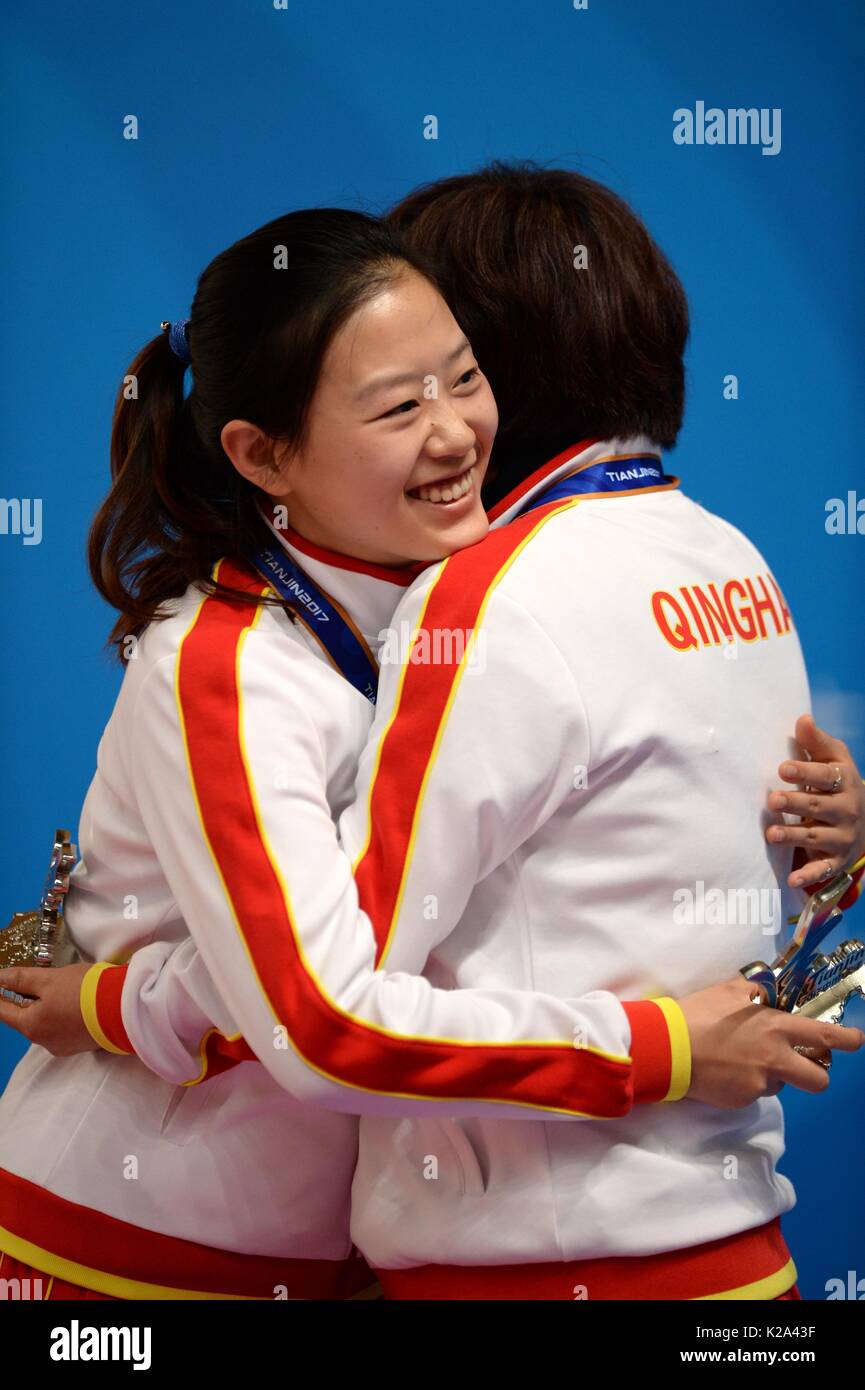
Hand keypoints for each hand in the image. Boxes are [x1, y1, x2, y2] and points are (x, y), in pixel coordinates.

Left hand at [0, 965, 99, 1055]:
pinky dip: (65, 1015)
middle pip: (27, 1018)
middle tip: (35, 981)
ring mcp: (65, 1045)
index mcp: (32, 1026)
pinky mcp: (83, 1044)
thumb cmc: (85, 991)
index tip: (0, 984)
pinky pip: (65, 1028)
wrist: (124, 1008)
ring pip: (47, 1023)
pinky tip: (77, 1002)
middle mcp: (45, 1042)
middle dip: (28, 1000)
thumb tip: (0, 978)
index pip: (3, 1012)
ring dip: (49, 1008)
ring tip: (63, 989)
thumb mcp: (50, 978)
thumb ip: (22, 979)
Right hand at [677, 974, 863, 1107]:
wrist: (667, 1047)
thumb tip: (768, 990)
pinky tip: (725, 1070)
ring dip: (772, 1075)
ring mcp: (759, 1084)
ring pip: (782, 1085)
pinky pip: (755, 1092)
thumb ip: (756, 991)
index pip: (823, 1036)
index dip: (847, 1040)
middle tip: (803, 1064)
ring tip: (741, 1059)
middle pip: (818, 1079)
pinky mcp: (742, 1101)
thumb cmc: (699, 1013)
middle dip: (817, 1074)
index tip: (857, 1040)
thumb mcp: (729, 991)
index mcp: (775, 1028)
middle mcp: (774, 1060)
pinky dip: (746, 1083)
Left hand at [766, 714, 864, 888]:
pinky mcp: (836, 860)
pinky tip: (792, 880)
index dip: (805, 772)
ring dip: (793, 836)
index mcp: (845, 782)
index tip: (783, 768)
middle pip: (819, 806)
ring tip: (771, 834)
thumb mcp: (834, 759)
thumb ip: (816, 742)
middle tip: (772, 800)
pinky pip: (823, 869)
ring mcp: (843, 836)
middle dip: (796, 803)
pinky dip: (809, 876)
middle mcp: (847, 810)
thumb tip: (802, 719)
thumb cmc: (838, 783)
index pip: (826, 776)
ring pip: (815, 836)